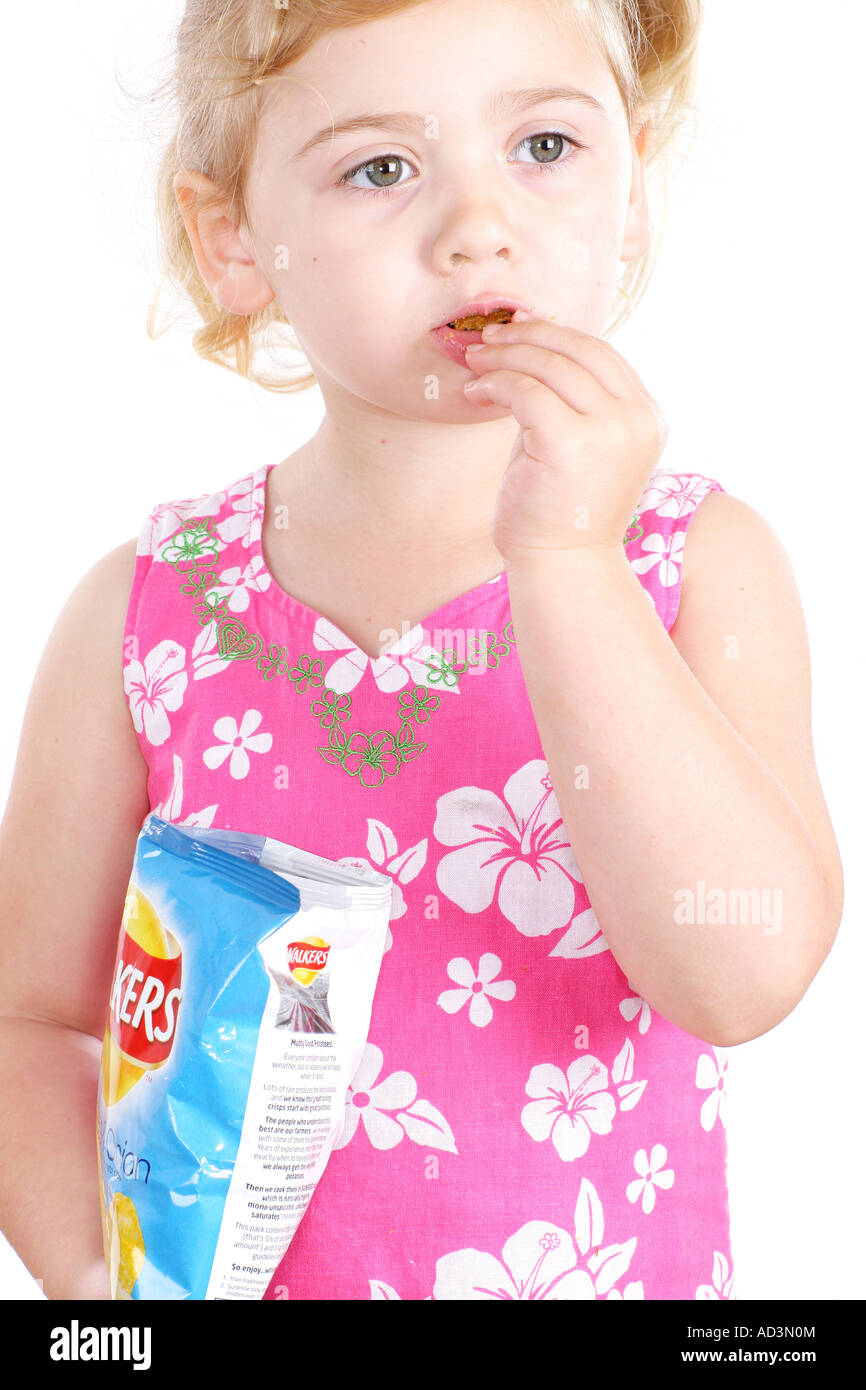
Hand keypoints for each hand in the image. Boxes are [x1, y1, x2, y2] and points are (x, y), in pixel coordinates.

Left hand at [463, 309, 667, 563]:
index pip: (602, 355)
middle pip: (581, 350)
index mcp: (647, 417)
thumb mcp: (581, 444)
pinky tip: (476, 393)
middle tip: (490, 337)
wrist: (564, 565)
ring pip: (551, 366)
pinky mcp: (572, 443)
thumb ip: (571, 400)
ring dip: (507, 356)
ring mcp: (611, 431)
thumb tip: (532, 344)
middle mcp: (637, 420)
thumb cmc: (561, 510)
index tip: (518, 332)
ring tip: (476, 361)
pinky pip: (527, 391)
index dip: (556, 334)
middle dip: (530, 336)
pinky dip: (496, 384)